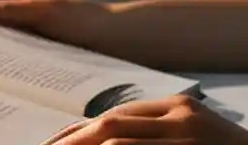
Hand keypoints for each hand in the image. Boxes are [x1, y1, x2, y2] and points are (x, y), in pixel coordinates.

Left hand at [43, 94, 247, 144]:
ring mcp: (187, 137)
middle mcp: (180, 116)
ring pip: (118, 141)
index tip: (53, 144)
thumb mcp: (195, 137)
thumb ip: (156, 135)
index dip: (79, 131)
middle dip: (71, 141)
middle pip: (109, 125)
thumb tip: (107, 140)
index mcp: (177, 106)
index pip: (116, 114)